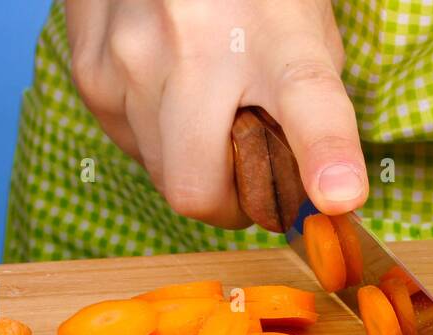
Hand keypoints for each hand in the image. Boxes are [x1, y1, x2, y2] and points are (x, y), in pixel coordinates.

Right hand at [65, 0, 365, 227]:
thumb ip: (315, 114)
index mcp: (279, 40)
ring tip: (205, 107)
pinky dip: (155, 137)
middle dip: (227, 203)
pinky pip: (130, 147)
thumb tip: (319, 192)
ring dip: (190, 163)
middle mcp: (199, 47)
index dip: (326, 156)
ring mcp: (133, 58)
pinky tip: (168, 87)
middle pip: (198, 190)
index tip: (339, 195)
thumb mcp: (303, 34)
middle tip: (247, 177)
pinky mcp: (93, 71)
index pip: (309, 106)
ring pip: (161, 175)